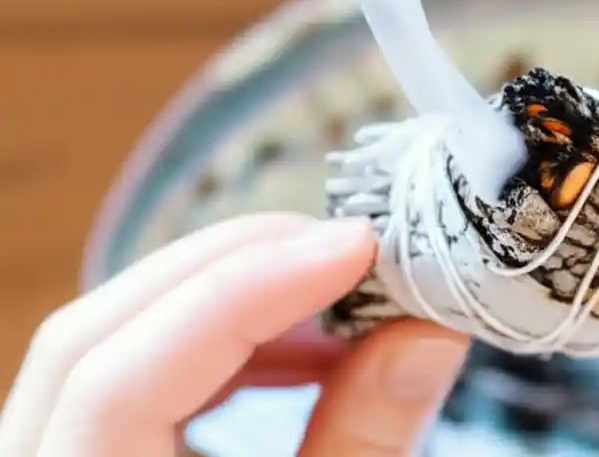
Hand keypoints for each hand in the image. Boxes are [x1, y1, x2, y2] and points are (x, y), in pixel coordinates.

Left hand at [0, 212, 469, 456]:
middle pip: (100, 329)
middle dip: (234, 270)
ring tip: (346, 303)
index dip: (244, 292)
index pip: (123, 371)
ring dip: (234, 301)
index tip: (356, 245)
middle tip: (353, 248)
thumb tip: (429, 326)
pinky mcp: (85, 453)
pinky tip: (310, 353)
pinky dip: (223, 347)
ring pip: (114, 337)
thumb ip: (364, 440)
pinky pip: (136, 370)